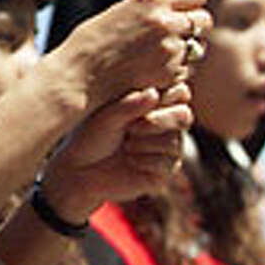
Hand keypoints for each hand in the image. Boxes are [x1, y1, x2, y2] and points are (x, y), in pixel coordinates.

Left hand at [39, 82, 192, 223]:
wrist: (80, 171)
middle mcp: (165, 125)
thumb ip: (130, 105)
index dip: (169, 96)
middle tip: (131, 128)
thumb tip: (154, 92)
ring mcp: (168, 149)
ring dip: (144, 144)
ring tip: (125, 145)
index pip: (180, 92)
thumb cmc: (90, 137)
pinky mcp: (165, 172)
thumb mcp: (107, 117)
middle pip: (184, 116)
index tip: (145, 102)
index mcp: (153, 105)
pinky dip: (145, 161)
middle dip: (158, 121)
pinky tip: (130, 161)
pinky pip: (169, 164)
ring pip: (176, 142)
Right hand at [40, 0, 211, 116]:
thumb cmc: (94, 40)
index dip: (190, 3)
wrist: (79, 74)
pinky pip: (186, 69)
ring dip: (184, 50)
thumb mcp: (123, 11)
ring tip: (158, 54)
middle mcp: (165, 20)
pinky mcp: (170, 72)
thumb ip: (153, 5)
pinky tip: (152, 69)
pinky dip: (174, 70)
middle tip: (176, 34)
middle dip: (193, 27)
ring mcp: (170, 48)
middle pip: (203, 20)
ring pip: (196, 47)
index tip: (183, 10)